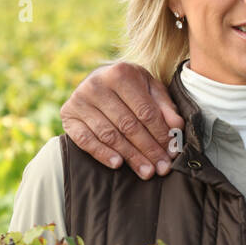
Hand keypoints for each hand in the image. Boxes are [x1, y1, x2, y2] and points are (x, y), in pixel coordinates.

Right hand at [60, 61, 185, 177]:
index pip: (145, 111)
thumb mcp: (150, 90)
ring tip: (146, 171)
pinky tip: (118, 164)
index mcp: (121, 73)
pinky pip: (85, 139)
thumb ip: (165, 107)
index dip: (160, 135)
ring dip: (130, 156)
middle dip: (148, 149)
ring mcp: (80, 100)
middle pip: (128, 125)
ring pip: (110, 134)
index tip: (171, 153)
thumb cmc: (130, 88)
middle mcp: (97, 84)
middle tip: (161, 169)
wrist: (97, 81)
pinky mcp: (68, 115)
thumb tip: (177, 127)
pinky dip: (102, 153)